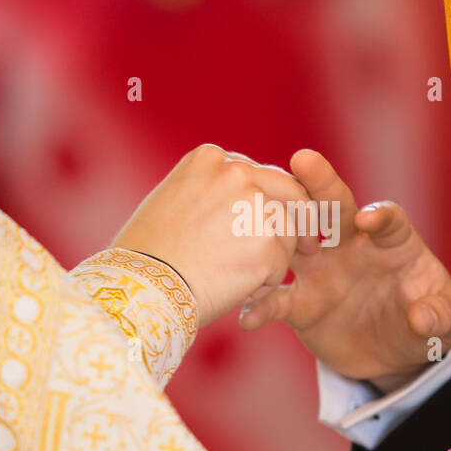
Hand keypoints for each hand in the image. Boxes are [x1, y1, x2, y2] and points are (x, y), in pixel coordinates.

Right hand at [114, 144, 310, 326]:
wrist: (141, 287)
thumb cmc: (144, 254)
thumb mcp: (171, 201)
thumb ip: (208, 192)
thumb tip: (233, 203)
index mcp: (211, 159)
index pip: (258, 174)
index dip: (270, 202)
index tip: (273, 221)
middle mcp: (237, 173)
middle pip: (288, 192)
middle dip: (301, 218)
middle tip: (309, 246)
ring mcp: (255, 206)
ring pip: (289, 231)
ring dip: (276, 258)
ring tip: (240, 279)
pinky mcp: (267, 243)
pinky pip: (281, 265)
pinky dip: (265, 283)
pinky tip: (236, 291)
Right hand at [239, 149, 450, 391]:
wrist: (394, 354)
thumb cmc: (426, 320)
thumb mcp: (446, 322)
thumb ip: (440, 315)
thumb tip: (422, 318)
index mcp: (393, 242)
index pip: (388, 219)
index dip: (381, 216)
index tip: (370, 220)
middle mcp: (352, 246)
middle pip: (335, 208)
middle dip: (320, 184)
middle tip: (304, 160)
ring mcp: (322, 271)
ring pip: (296, 240)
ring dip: (277, 227)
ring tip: (255, 218)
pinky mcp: (301, 304)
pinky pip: (278, 300)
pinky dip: (261, 306)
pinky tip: (246, 313)